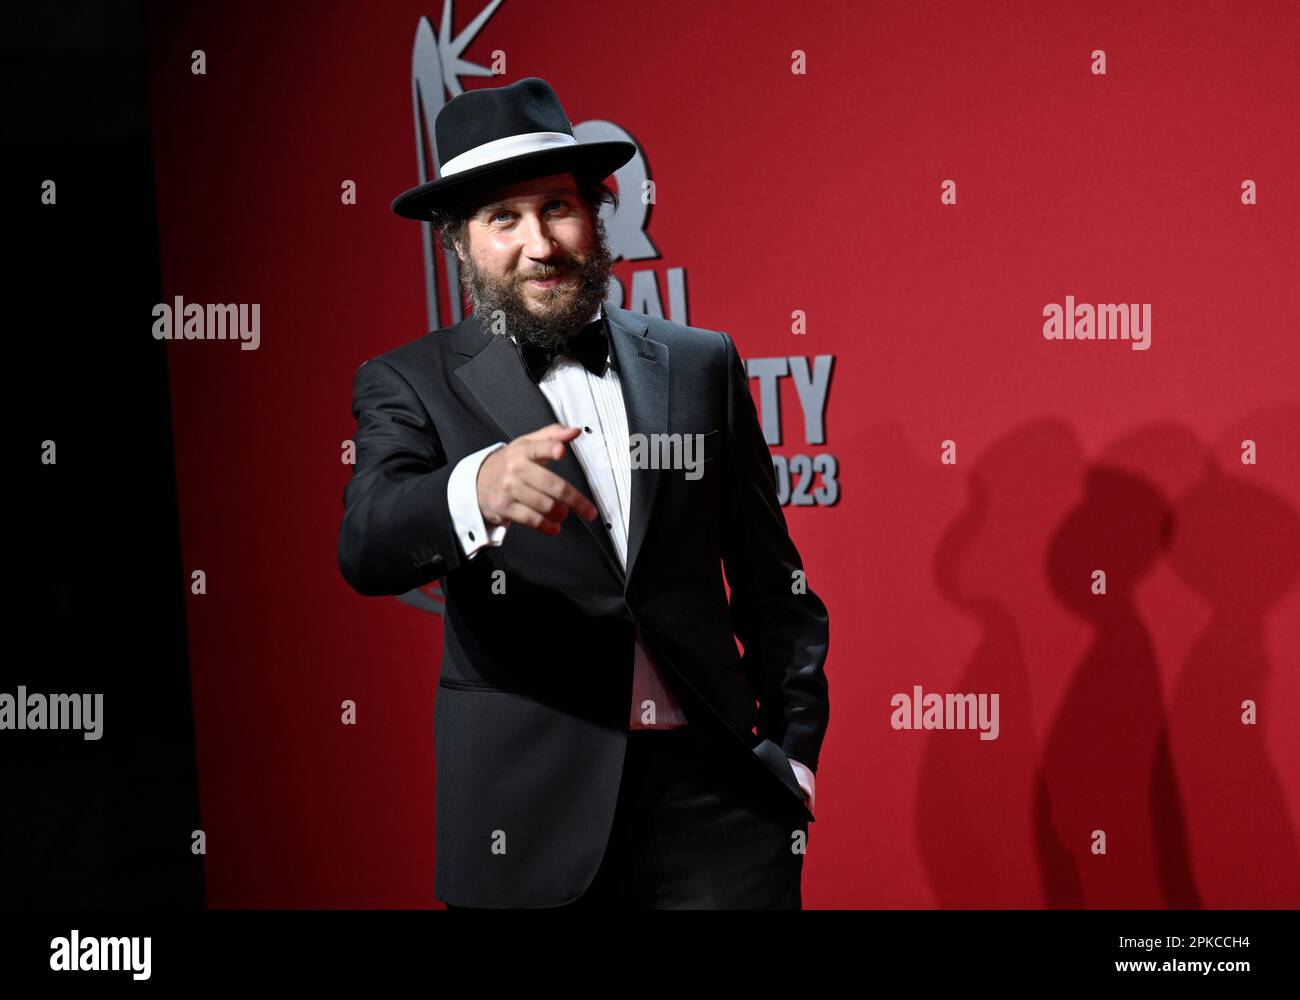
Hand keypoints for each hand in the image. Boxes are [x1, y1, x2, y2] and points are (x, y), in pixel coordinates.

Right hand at [476, 424, 599, 536]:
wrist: (479, 481)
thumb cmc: (510, 462)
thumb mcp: (527, 443)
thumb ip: (553, 435)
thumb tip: (574, 431)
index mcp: (523, 450)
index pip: (538, 447)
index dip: (549, 449)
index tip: (560, 451)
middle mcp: (515, 469)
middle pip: (551, 484)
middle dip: (575, 500)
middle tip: (588, 510)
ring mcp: (509, 489)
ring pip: (544, 505)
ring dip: (560, 513)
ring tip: (564, 513)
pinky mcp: (505, 507)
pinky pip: (532, 520)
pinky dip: (547, 526)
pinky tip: (554, 526)